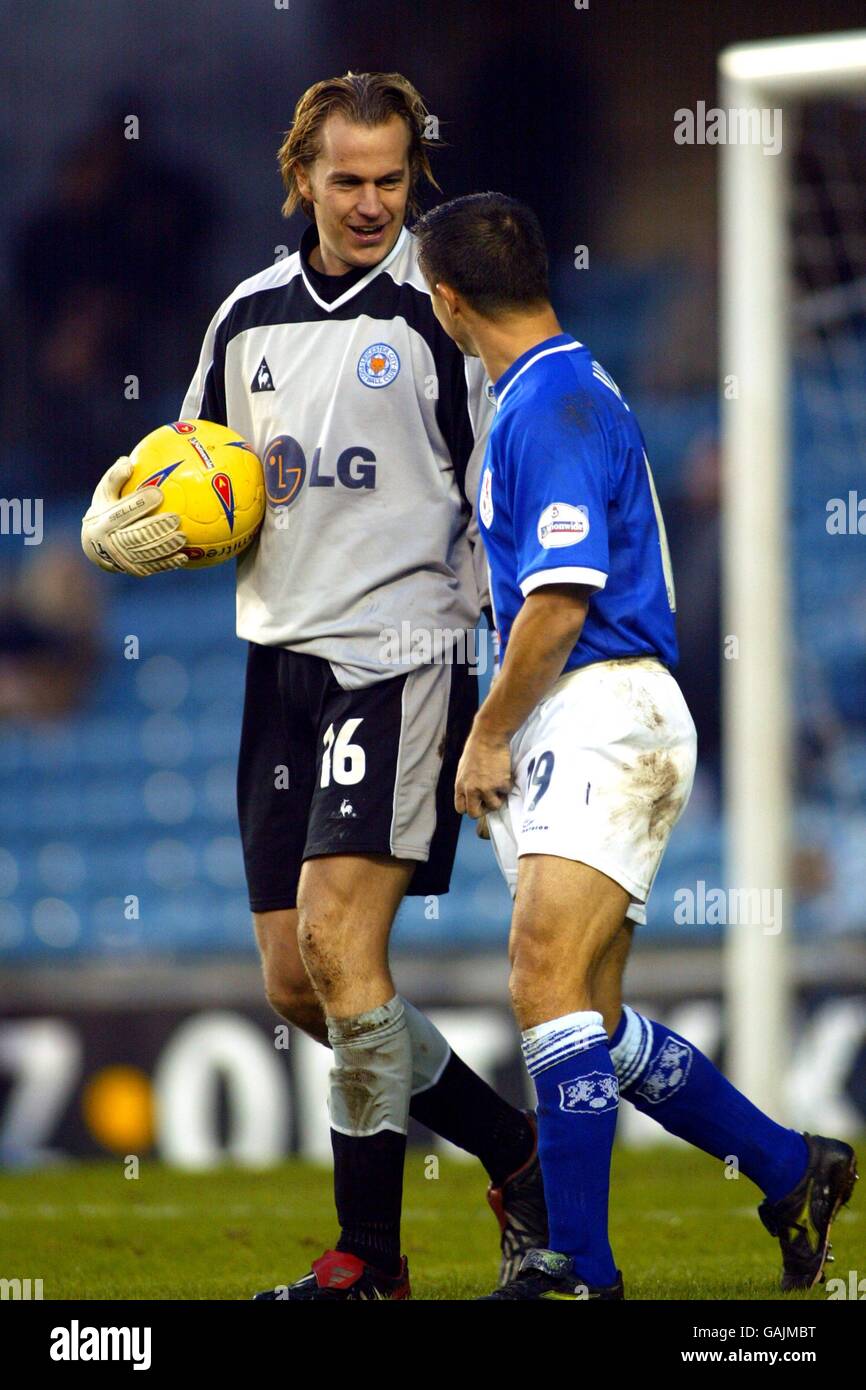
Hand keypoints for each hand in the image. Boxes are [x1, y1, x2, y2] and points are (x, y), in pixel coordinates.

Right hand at [81, 457, 187, 576]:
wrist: (94, 546)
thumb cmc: (105, 509)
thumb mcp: (104, 492)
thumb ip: (115, 477)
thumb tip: (128, 461)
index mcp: (104, 521)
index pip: (123, 512)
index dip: (140, 503)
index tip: (158, 493)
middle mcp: (111, 542)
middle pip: (136, 535)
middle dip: (156, 528)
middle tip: (176, 519)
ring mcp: (122, 559)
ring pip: (146, 553)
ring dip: (165, 546)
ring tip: (183, 537)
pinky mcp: (133, 570)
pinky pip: (152, 566)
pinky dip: (168, 563)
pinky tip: (184, 557)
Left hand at [454, 725, 512, 820]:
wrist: (489, 737)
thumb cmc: (476, 748)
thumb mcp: (463, 768)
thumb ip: (466, 783)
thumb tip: (471, 795)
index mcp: (460, 785)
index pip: (460, 809)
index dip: (470, 807)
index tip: (478, 802)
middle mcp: (471, 790)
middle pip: (474, 814)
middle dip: (484, 810)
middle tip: (491, 800)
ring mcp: (486, 788)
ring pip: (494, 806)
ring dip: (499, 798)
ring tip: (500, 785)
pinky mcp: (500, 784)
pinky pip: (507, 792)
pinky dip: (508, 785)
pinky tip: (505, 773)